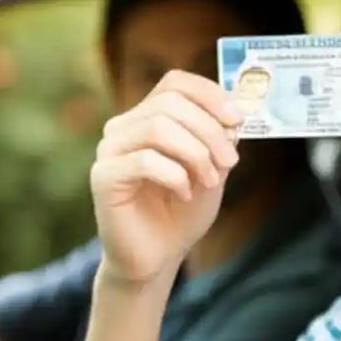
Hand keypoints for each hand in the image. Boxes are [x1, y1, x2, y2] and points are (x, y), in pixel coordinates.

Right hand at [90, 71, 241, 287]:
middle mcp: (123, 127)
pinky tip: (185, 194)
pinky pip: (144, 161)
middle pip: (170, 103)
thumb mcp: (213, 169)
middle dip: (210, 130)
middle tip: (231, 162)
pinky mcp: (103, 177)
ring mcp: (109, 150)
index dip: (210, 95)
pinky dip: (175, 175)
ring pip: (158, 127)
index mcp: (147, 117)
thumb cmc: (181, 213)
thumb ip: (220, 140)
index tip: (237, 120)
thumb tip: (233, 116)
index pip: (175, 83)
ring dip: (196, 153)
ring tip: (211, 181)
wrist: (157, 257)